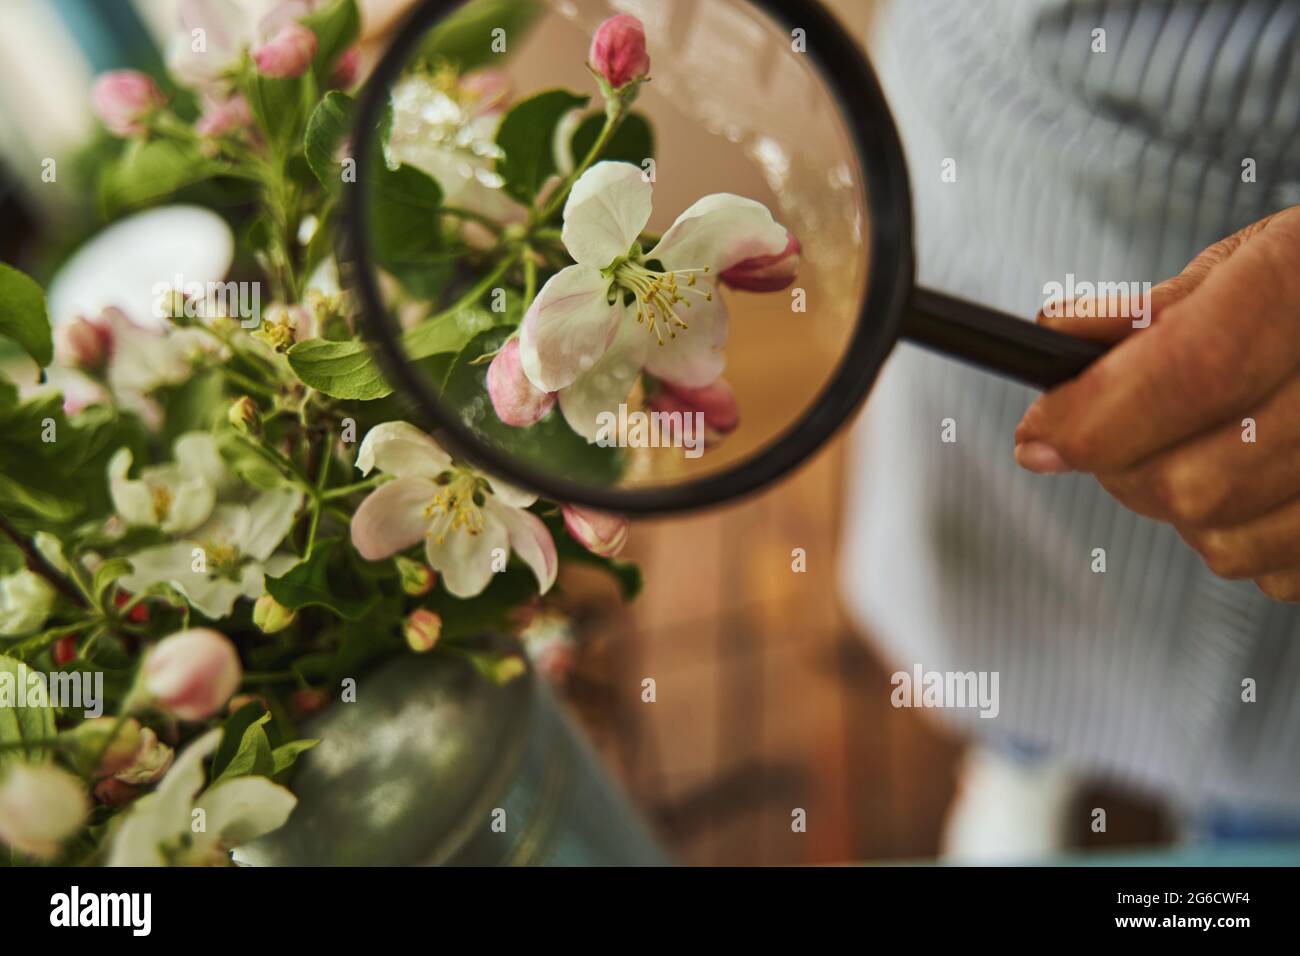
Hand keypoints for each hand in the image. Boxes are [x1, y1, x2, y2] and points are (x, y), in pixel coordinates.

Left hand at [1014, 207, 1299, 600]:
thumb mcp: (1251, 261)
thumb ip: (1150, 311)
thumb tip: (1055, 337)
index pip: (1192, 372)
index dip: (1096, 416)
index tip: (1038, 434)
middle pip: (1196, 481)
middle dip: (1120, 469)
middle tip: (1105, 435)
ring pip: (1225, 540)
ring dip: (1174, 509)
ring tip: (1190, 448)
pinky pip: (1273, 571)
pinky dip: (1237, 537)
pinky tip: (1252, 482)